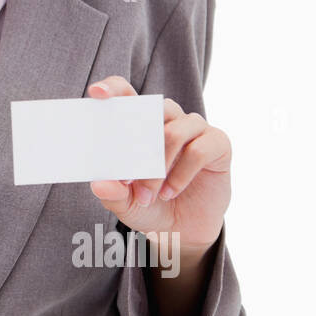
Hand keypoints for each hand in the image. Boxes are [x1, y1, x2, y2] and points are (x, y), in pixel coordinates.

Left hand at [86, 75, 231, 253]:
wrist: (183, 227)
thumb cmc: (149, 204)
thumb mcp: (124, 203)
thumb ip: (112, 193)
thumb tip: (99, 183)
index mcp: (139, 121)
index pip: (125, 92)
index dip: (112, 88)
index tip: (97, 94)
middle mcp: (167, 117)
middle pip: (152, 108)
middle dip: (135, 138)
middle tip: (125, 170)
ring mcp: (194, 128)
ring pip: (174, 132)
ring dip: (157, 167)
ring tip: (148, 195)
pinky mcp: (217, 143)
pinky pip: (198, 150)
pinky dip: (180, 175)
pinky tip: (169, 193)